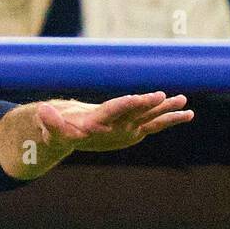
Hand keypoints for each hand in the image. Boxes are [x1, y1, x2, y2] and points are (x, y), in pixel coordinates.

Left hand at [0, 92, 192, 179]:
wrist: (68, 127)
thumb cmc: (59, 131)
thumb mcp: (52, 132)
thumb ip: (50, 123)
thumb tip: (40, 110)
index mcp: (98, 118)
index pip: (115, 109)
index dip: (127, 104)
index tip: (141, 97)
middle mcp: (116, 118)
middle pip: (134, 109)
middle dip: (147, 104)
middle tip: (163, 96)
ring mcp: (127, 124)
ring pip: (149, 114)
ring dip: (165, 108)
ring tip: (183, 99)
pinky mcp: (134, 131)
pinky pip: (155, 125)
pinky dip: (170, 119)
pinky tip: (188, 114)